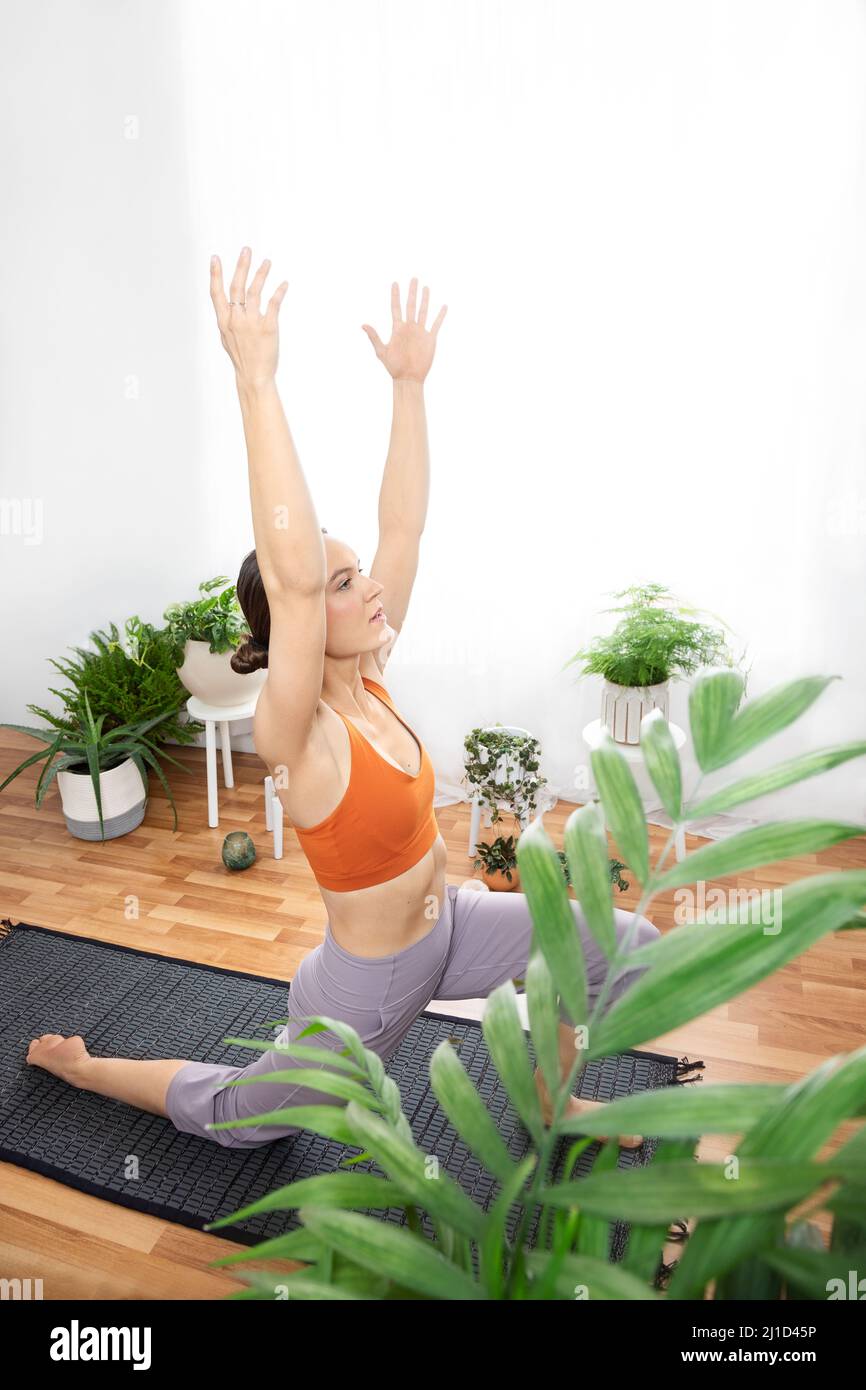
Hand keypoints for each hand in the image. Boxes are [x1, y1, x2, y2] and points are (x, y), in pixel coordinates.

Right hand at [210, 247, 288, 385]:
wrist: (253, 376)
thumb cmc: (241, 358)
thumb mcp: (227, 338)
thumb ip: (227, 320)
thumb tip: (228, 307)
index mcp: (224, 321)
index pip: (216, 293)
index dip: (215, 275)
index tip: (215, 258)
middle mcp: (236, 319)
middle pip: (237, 287)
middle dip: (241, 266)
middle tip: (247, 250)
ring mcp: (252, 323)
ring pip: (255, 292)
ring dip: (261, 274)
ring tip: (267, 262)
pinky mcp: (268, 327)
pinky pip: (274, 304)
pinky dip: (279, 292)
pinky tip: (283, 284)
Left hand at [361, 278, 446, 382]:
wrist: (408, 378)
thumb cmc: (393, 367)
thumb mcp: (382, 351)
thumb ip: (374, 337)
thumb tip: (363, 324)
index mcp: (397, 329)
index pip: (396, 308)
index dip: (395, 295)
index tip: (395, 283)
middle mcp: (409, 328)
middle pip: (410, 305)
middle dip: (412, 292)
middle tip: (413, 279)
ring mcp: (420, 332)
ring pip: (423, 311)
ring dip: (424, 299)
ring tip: (425, 287)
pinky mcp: (429, 339)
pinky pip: (436, 325)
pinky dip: (440, 316)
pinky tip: (443, 307)